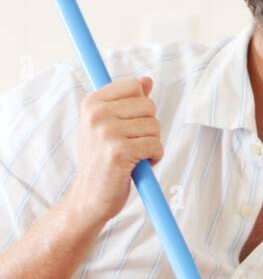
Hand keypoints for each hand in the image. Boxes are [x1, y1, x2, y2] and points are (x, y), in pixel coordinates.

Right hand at [66, 76, 162, 228]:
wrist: (89, 198)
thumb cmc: (102, 162)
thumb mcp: (108, 126)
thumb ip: (127, 102)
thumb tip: (147, 80)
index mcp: (92, 102)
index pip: (134, 86)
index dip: (141, 108)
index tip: (129, 125)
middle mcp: (97, 113)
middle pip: (148, 106)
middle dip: (149, 128)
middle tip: (132, 144)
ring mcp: (107, 132)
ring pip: (154, 127)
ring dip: (152, 145)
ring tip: (134, 156)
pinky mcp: (120, 151)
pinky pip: (156, 146)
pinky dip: (155, 158)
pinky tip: (139, 165)